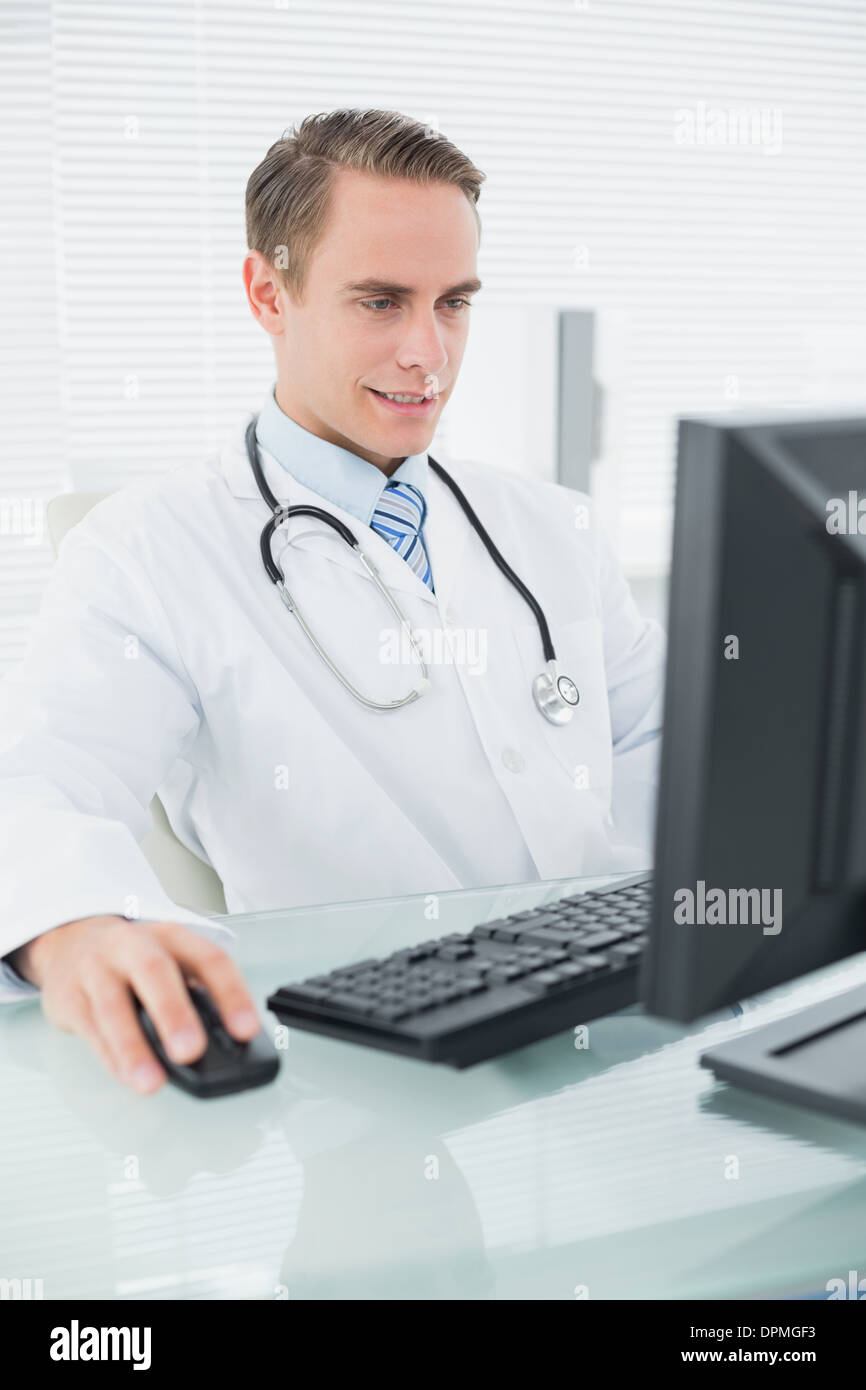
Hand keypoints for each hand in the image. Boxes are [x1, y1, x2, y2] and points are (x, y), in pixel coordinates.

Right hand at [10, 916, 260, 1093]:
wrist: (72, 941)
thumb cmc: (135, 959)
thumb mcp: (171, 960)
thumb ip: (196, 995)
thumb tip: (228, 1044)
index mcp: (172, 936)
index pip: (209, 959)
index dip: (231, 994)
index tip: (247, 1031)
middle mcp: (134, 945)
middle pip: (155, 973)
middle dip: (174, 1014)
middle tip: (191, 1051)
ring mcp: (97, 969)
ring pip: (114, 1007)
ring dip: (133, 1047)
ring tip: (152, 1082)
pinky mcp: (69, 997)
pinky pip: (91, 1029)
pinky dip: (110, 1057)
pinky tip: (128, 1076)